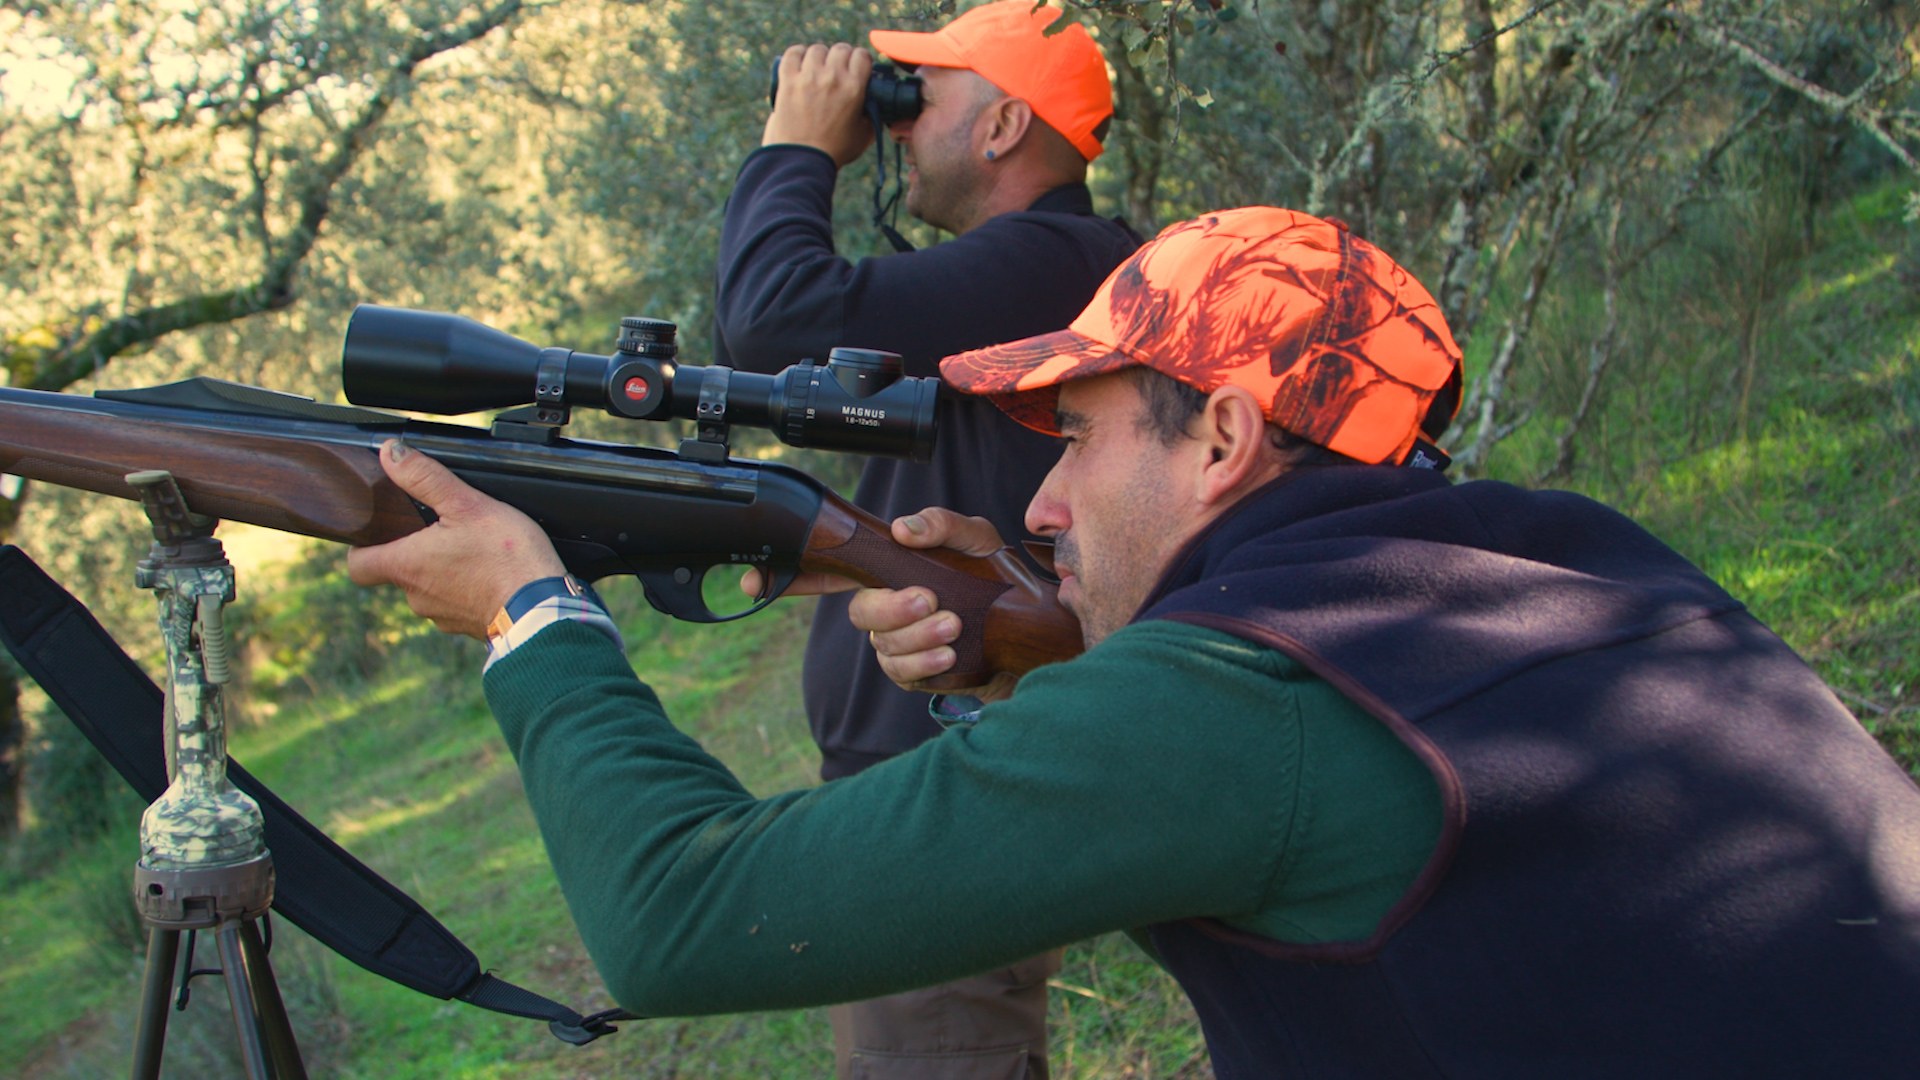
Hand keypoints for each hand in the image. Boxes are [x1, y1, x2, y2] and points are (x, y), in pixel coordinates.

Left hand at [346, 440, 565, 639]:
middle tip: (442, 533)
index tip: (378, 534)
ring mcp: (441, 615)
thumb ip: (424, 477)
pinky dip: (467, 591)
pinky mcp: (467, 626)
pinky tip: (490, 575)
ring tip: (473, 553)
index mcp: (406, 565)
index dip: (362, 547)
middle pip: (399, 573)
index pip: (358, 565)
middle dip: (415, 554)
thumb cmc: (505, 558)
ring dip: (444, 573)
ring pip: (429, 590)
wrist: (541, 608)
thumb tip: (390, 453)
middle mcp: (416, 596)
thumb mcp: (467, 504)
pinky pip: (457, 605)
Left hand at [764, 43, 875, 167]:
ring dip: (820, 56)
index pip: (862, 56)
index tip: (856, 68)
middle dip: (842, 57)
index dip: (860, 61)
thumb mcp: (864, 135)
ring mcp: (808, 77)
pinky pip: (792, 53)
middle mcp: (832, 78)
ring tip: (817, 68)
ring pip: (817, 49)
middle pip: (840, 49)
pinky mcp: (788, 81)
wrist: (802, 160)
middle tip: (837, 70)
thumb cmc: (833, 151)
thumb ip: (874, 115)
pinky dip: (797, 54)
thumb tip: (876, 104)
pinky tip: (800, 62)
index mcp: (854, 88)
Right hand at [847, 508, 1018, 701]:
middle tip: (932, 601)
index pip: (854, 574)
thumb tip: (902, 529)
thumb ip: (941, 524)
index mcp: (892, 571)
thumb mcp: (974, 538)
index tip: (896, 585)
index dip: (846, 580)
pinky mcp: (913, 671)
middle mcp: (886, 607)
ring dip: (918, 638)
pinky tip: (949, 656)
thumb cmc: (989, 567)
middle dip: (894, 611)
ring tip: (954, 628)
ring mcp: (897, 642)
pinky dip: (923, 665)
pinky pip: (901, 673)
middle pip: (863, 612)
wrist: (1021, 621)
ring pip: (885, 646)